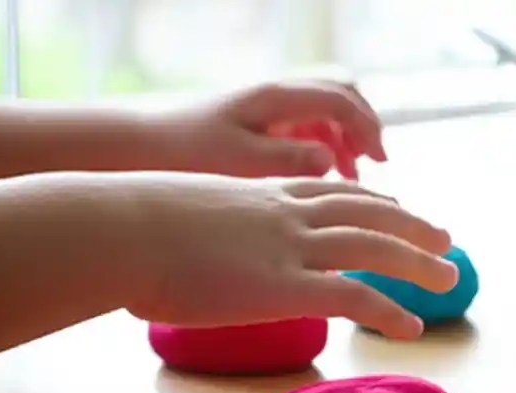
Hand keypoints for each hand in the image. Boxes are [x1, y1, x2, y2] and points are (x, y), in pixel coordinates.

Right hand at [109, 173, 455, 338]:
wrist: (114, 230)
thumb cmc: (124, 227)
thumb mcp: (176, 212)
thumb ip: (202, 227)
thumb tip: (191, 247)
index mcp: (261, 193)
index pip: (333, 192)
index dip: (372, 199)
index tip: (397, 203)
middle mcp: (286, 215)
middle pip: (369, 213)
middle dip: (412, 224)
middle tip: (445, 237)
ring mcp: (289, 249)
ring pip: (375, 249)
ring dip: (418, 263)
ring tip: (448, 279)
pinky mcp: (284, 288)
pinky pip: (354, 298)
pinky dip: (389, 312)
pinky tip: (411, 329)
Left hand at [152, 79, 386, 179]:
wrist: (136, 145)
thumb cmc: (183, 153)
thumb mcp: (238, 162)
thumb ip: (288, 159)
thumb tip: (332, 160)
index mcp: (275, 97)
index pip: (340, 99)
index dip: (367, 128)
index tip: (379, 162)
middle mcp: (275, 95)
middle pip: (341, 93)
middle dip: (364, 126)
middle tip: (374, 162)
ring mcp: (267, 107)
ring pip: (325, 110)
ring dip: (345, 138)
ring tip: (350, 176)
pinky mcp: (258, 123)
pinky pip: (306, 125)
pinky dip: (324, 145)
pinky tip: (320, 176)